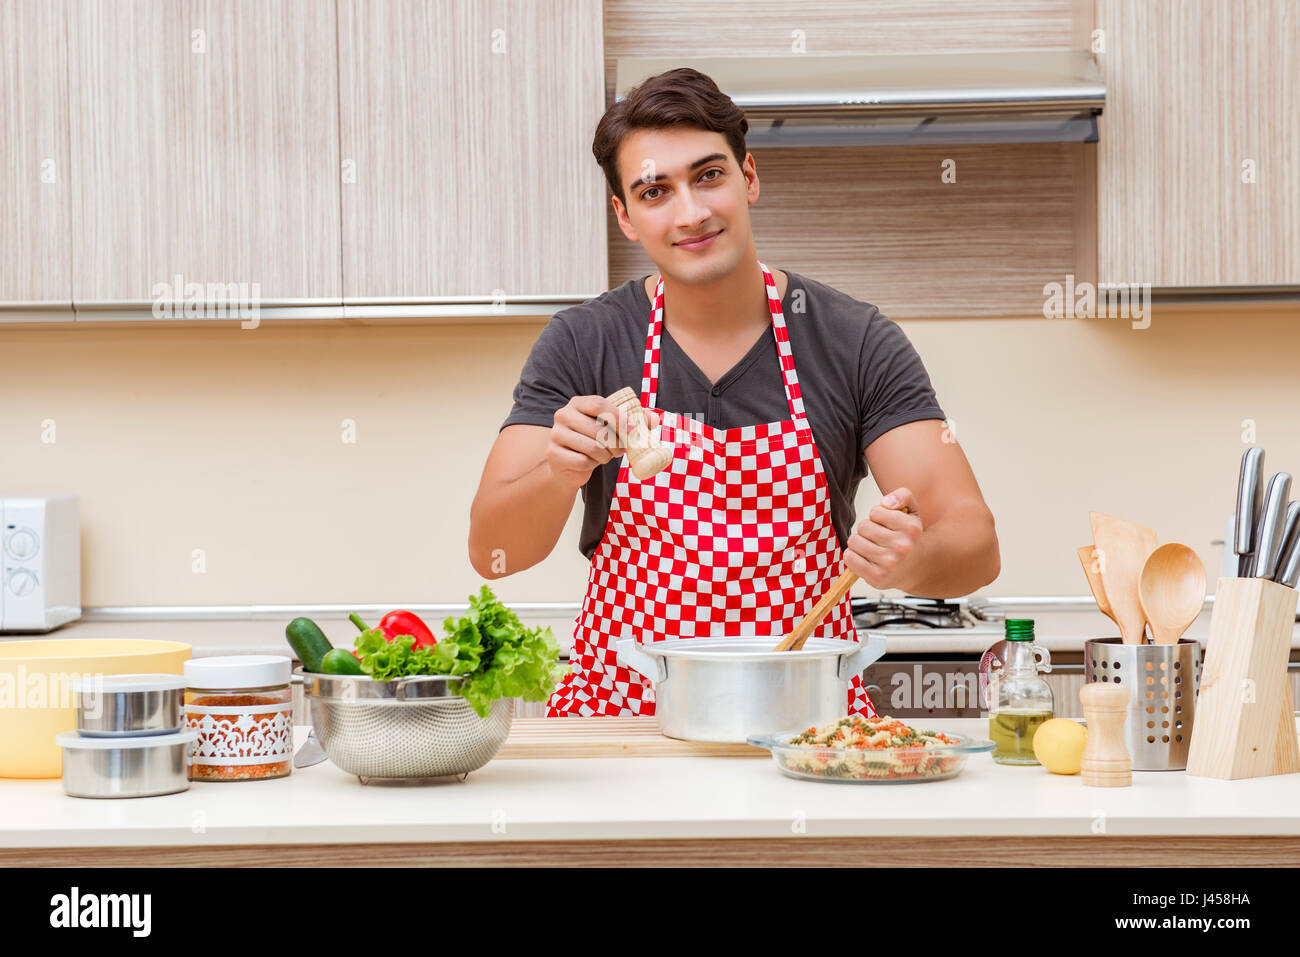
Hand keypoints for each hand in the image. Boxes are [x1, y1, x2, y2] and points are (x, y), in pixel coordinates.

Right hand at [546, 395, 660, 489]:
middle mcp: (563, 415)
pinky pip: (583, 461)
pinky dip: (592, 465)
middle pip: (598, 429)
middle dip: (616, 443)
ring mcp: (556, 435)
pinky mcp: (553, 454)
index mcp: (577, 403)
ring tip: (606, 455)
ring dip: (605, 455)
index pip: (599, 404)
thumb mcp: (610, 429)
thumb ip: (632, 421)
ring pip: (593, 447)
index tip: (632, 430)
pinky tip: (590, 462)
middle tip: (621, 449)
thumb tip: (653, 418)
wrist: (568, 466)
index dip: (619, 417)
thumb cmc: (592, 442)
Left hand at [844, 488, 923, 589]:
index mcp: (912, 528)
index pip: (875, 512)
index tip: (887, 524)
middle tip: (878, 538)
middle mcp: (903, 547)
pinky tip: (865, 559)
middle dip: (867, 530)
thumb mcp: (912, 511)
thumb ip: (903, 496)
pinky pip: (849, 557)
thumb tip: (886, 502)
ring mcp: (890, 564)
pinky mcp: (877, 577)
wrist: (915, 567)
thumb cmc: (907, 537)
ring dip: (859, 543)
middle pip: (863, 526)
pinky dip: (853, 556)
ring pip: (854, 541)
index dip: (877, 516)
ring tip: (872, 548)